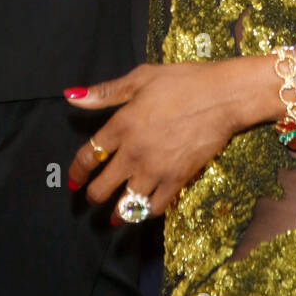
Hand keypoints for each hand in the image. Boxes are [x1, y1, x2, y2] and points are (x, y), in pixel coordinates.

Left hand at [64, 61, 246, 219]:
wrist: (222, 96)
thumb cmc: (183, 81)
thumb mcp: (141, 77)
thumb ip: (106, 92)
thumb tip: (72, 96)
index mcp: (122, 125)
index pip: (88, 156)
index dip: (77, 171)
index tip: (75, 179)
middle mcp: (134, 152)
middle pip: (102, 188)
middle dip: (93, 196)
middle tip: (93, 198)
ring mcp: (156, 170)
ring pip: (126, 205)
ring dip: (116, 213)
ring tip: (113, 217)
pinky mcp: (178, 180)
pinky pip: (154, 208)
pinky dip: (144, 213)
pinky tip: (142, 211)